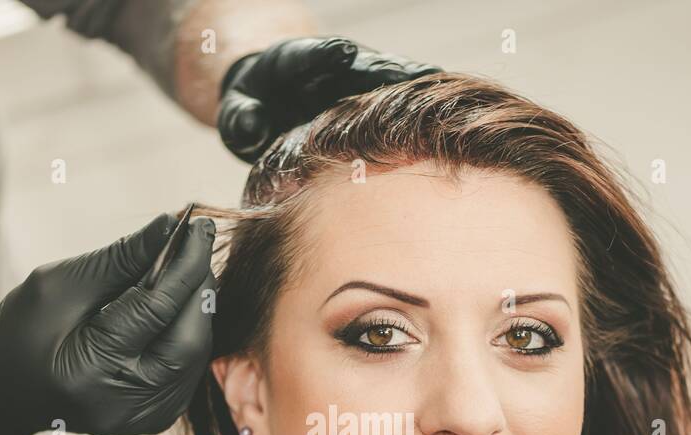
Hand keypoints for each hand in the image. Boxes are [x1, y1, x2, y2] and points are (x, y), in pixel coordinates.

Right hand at [0, 212, 216, 434]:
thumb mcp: (60, 284)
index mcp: (92, 369)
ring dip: (196, 308)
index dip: (185, 263)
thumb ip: (122, 259)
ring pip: (195, 355)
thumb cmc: (19, 330)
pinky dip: (187, 332)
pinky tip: (177, 305)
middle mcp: (124, 403)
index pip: (158, 309)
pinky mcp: (155, 418)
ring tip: (185, 270)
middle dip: (197, 287)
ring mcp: (143, 418)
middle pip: (188, 339)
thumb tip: (173, 226)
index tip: (199, 225)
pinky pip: (187, 369)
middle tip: (195, 245)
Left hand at [217, 36, 442, 162]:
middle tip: (417, 79)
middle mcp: (337, 66)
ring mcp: (361, 81)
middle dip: (388, 72)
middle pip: (366, 65)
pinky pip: (406, 103)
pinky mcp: (378, 100)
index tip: (341, 52)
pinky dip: (427, 111)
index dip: (325, 55)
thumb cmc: (252, 107)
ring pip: (394, 82)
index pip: (310, 56)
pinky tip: (454, 121)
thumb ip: (239, 118)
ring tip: (450, 99)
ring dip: (419, 91)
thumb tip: (251, 126)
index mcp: (295, 62)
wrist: (272, 98)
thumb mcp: (235, 113)